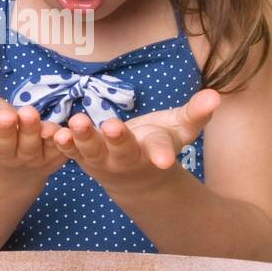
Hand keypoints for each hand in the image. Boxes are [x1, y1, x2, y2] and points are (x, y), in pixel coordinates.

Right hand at [0, 58, 68, 176]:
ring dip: (32, 131)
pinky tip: (62, 130)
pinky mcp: (51, 157)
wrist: (13, 163)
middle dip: (6, 130)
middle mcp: (3, 152)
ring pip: (31, 146)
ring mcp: (28, 157)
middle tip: (7, 116)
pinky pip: (57, 149)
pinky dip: (61, 141)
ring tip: (30, 114)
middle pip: (4, 144)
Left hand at [52, 89, 220, 192]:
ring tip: (76, 124)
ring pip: (92, 152)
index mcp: (153, 151)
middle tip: (111, 127)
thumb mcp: (180, 128)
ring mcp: (103, 161)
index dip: (162, 155)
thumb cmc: (159, 143)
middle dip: (117, 140)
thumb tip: (216, 96)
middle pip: (122, 151)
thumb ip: (196, 113)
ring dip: (83, 139)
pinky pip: (71, 151)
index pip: (160, 151)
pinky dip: (62, 143)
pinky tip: (54, 133)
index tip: (164, 161)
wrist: (134, 174)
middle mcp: (127, 159)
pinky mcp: (83, 158)